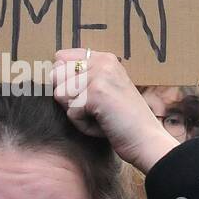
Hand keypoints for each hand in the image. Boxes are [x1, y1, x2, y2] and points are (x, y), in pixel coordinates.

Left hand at [51, 49, 176, 173]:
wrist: (147, 140)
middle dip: (69, 99)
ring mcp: (99, 76)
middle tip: (95, 109)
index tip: (85, 96)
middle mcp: (102, 62)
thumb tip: (51, 71)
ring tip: (99, 117)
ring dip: (76, 113)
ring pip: (60, 94)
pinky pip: (71, 112)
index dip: (64, 81)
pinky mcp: (96, 93)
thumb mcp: (106, 90)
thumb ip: (84, 77)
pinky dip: (83, 125)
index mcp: (105, 58)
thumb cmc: (124, 121)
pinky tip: (104, 125)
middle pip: (57, 76)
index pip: (61, 58)